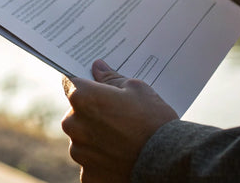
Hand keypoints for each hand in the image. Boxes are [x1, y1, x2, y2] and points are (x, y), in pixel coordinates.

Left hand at [62, 60, 179, 182]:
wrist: (168, 161)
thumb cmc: (153, 120)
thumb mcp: (137, 89)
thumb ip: (111, 78)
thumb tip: (97, 68)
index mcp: (83, 98)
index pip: (70, 83)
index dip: (84, 84)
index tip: (94, 87)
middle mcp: (74, 124)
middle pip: (75, 113)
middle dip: (91, 113)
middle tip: (117, 116)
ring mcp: (79, 152)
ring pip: (81, 139)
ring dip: (95, 138)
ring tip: (122, 139)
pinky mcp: (88, 175)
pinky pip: (90, 162)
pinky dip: (101, 160)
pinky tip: (120, 157)